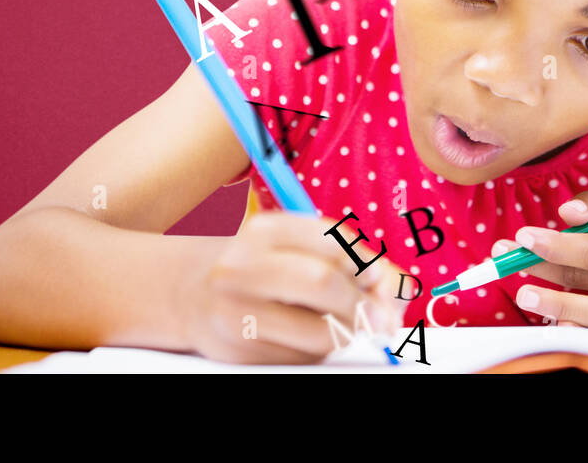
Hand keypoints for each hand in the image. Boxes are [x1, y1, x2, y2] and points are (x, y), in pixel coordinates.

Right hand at [189, 212, 406, 363]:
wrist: (187, 291)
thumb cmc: (260, 265)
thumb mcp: (295, 245)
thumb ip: (350, 260)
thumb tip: (400, 294)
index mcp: (267, 228)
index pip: (334, 242)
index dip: (370, 266)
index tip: (381, 283)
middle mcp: (245, 265)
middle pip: (324, 284)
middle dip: (362, 305)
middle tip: (379, 318)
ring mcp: (237, 310)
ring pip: (320, 332)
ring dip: (345, 334)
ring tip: (339, 325)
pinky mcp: (238, 350)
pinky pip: (303, 358)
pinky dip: (318, 352)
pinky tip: (303, 336)